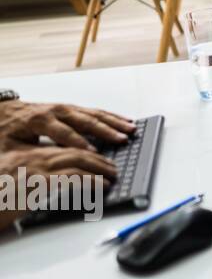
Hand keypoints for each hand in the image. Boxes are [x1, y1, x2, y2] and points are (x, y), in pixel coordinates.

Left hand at [0, 99, 132, 151]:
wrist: (2, 111)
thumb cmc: (6, 132)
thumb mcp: (10, 147)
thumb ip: (30, 156)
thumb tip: (48, 170)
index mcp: (39, 120)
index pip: (62, 133)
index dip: (78, 143)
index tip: (92, 153)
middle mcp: (56, 111)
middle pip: (84, 121)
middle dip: (105, 131)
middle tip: (122, 139)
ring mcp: (65, 108)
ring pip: (93, 115)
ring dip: (114, 122)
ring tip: (131, 129)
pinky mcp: (71, 109)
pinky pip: (95, 112)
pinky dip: (111, 116)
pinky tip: (124, 120)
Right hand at [0, 147, 118, 228]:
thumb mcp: (16, 184)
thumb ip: (36, 180)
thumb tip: (59, 182)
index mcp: (26, 156)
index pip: (62, 148)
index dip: (84, 151)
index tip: (99, 157)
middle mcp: (32, 158)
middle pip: (75, 151)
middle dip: (98, 158)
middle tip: (112, 167)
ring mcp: (36, 170)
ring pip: (78, 161)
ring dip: (100, 168)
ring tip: (112, 175)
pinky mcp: (39, 184)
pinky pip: (73, 178)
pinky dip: (92, 180)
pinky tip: (102, 185)